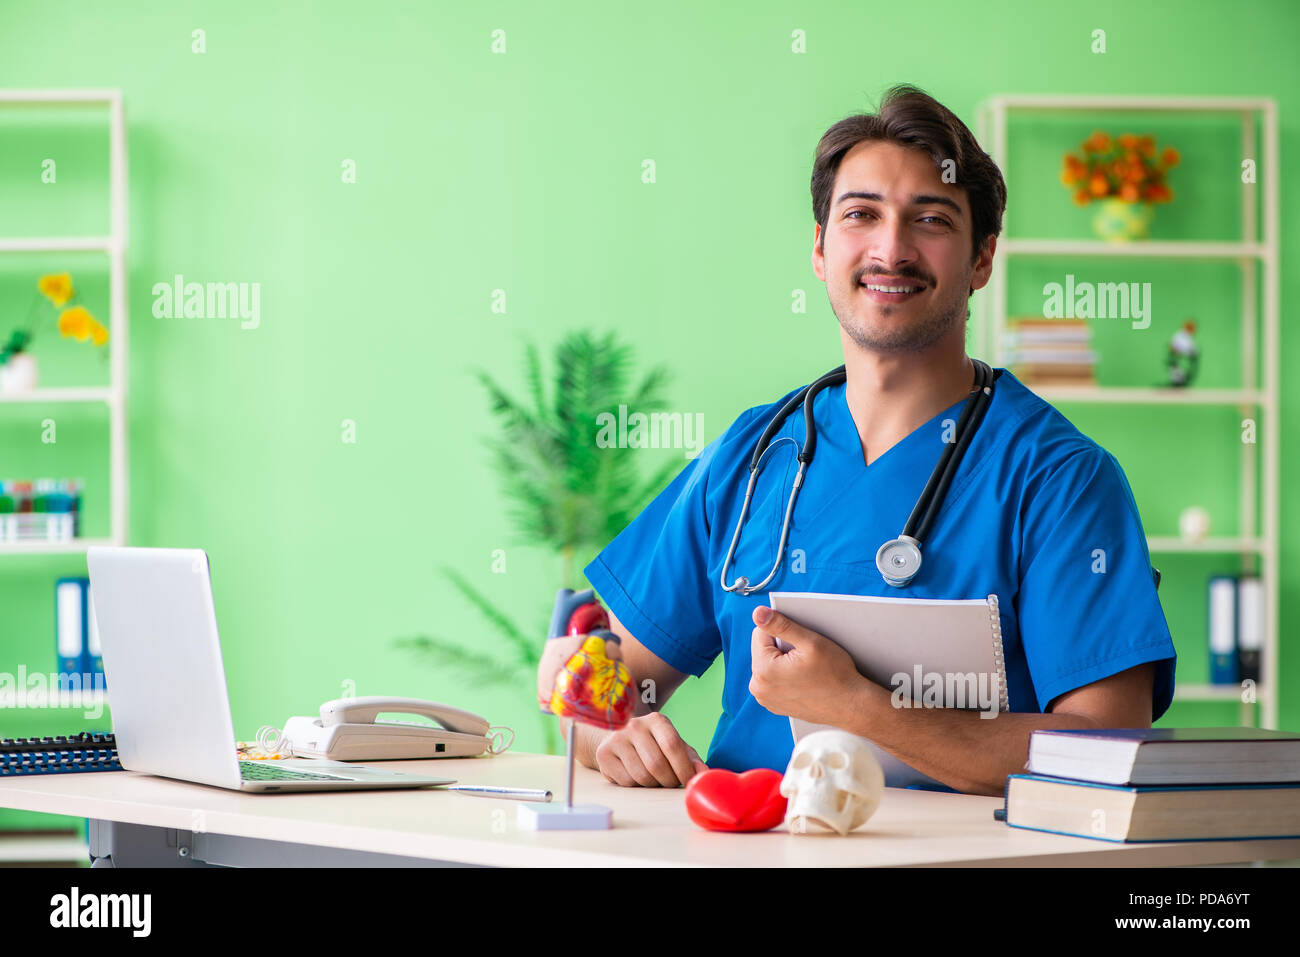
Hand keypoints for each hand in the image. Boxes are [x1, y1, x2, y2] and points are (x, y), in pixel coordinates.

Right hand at [592, 712, 707, 787]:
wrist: (618, 739)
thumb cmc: (653, 745)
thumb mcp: (675, 746)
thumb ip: (691, 759)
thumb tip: (705, 773)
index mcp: (657, 720)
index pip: (672, 745)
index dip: (683, 768)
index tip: (689, 782)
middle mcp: (635, 725)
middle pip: (656, 764)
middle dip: (669, 781)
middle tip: (671, 782)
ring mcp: (617, 739)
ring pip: (642, 775)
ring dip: (653, 785)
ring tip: (654, 778)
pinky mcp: (604, 754)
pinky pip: (626, 781)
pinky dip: (637, 786)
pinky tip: (637, 777)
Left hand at [749, 605, 868, 725]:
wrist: (851, 706)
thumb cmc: (835, 675)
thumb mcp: (810, 642)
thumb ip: (781, 625)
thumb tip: (757, 613)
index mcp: (763, 670)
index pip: (760, 633)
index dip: (783, 631)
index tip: (801, 641)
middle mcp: (758, 688)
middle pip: (763, 649)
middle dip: (782, 647)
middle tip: (806, 656)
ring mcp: (766, 698)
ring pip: (768, 664)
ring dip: (783, 661)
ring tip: (806, 668)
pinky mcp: (774, 704)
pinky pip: (773, 679)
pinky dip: (785, 675)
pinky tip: (804, 679)